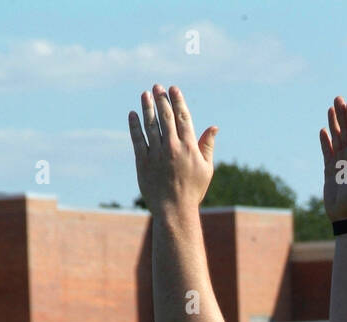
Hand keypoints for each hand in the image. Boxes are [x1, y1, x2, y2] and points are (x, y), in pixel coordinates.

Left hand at [129, 84, 217, 214]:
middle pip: (166, 117)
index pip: (183, 118)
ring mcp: (157, 154)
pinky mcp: (143, 162)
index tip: (173, 89)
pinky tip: (133, 114)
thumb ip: (207, 146)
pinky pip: (138, 140)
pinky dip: (134, 126)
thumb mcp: (206, 169)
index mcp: (189, 148)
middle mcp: (173, 148)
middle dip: (161, 100)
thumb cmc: (192, 190)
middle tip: (157, 87)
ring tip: (145, 94)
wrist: (174, 210)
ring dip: (147, 108)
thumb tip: (214, 127)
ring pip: (151, 125)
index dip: (178, 101)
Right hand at [320, 96, 346, 221]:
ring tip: (330, 109)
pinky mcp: (330, 171)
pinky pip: (326, 152)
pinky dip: (325, 141)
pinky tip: (323, 131)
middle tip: (338, 98)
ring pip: (336, 138)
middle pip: (346, 131)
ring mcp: (340, 163)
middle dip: (342, 115)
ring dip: (333, 124)